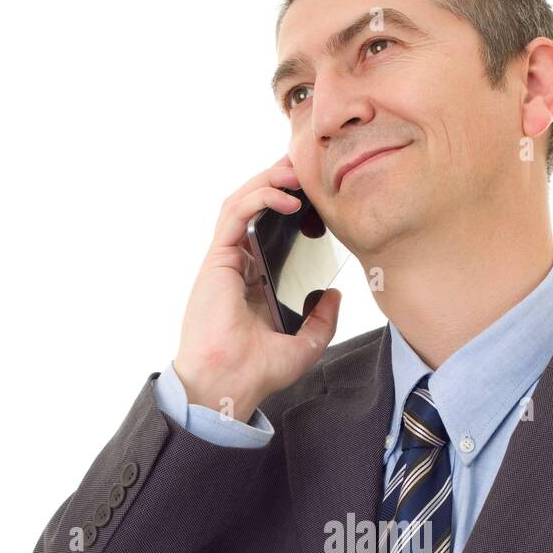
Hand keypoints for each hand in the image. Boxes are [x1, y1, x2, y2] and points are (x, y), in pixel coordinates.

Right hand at [174, 155, 341, 422]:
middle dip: (279, 181)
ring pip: (242, 201)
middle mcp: (238, 265)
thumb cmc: (257, 372)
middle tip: (307, 168)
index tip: (317, 199)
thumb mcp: (305, 346)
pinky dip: (260, 198)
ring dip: (269, 180)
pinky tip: (288, 199)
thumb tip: (335, 294)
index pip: (271, 230)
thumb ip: (322, 320)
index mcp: (254, 282)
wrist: (229, 384)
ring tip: (297, 173)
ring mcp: (225, 260)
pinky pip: (235, 213)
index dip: (290, 207)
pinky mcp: (217, 258)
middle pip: (255, 208)